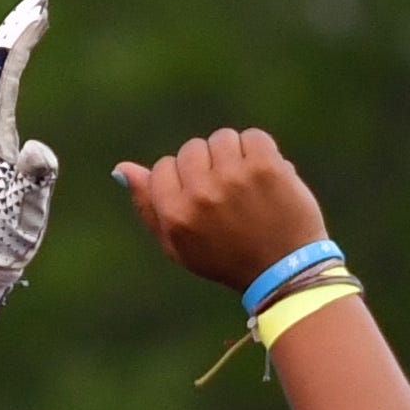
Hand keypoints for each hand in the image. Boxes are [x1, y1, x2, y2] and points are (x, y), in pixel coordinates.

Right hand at [115, 127, 331, 292]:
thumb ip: (148, 206)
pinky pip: (254, 137)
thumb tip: (122, 169)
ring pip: (223, 138)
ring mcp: (233, 178)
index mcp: (175, 214)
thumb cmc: (229, 260)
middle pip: (192, 149)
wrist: (286, 272)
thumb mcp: (178, 245)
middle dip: (210, 167)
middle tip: (230, 197)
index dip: (184, 181)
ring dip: (236, 157)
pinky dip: (262, 152)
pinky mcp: (265, 167)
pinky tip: (268, 177)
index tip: (206, 203)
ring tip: (250, 187)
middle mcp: (200, 195)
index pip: (163, 167)